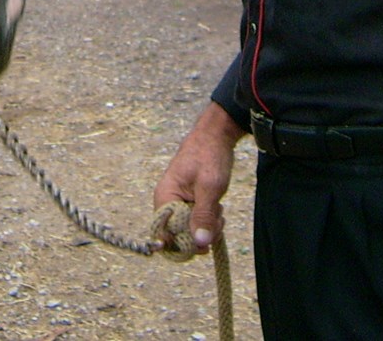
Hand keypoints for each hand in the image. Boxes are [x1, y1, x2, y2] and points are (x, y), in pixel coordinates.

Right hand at [152, 103, 241, 251]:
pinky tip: (218, 210)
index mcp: (164, 198)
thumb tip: (199, 243)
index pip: (163, 234)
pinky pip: (195, 221)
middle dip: (200, 234)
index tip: (203, 245)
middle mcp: (167, 203)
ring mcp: (178, 203)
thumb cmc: (209, 157)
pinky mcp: (189, 202)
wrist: (216, 136)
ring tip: (219, 211)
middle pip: (179, 235)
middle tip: (217, 222)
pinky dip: (209, 220)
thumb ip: (203, 215)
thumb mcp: (209, 187)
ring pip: (190, 229)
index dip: (182, 244)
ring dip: (208, 227)